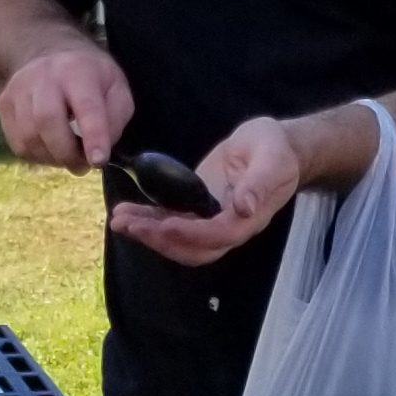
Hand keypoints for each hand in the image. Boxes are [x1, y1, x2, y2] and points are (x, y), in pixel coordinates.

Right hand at [0, 40, 131, 174]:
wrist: (49, 52)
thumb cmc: (90, 76)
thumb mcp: (116, 87)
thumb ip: (116, 118)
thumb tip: (97, 151)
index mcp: (78, 71)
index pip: (86, 106)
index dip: (93, 137)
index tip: (98, 161)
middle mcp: (44, 77)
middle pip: (47, 121)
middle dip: (67, 153)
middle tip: (83, 165)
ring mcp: (19, 89)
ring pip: (29, 137)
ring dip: (52, 158)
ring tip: (68, 156)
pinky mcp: (4, 104)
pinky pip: (18, 143)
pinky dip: (37, 156)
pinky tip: (51, 149)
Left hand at [109, 112, 299, 267]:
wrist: (274, 148)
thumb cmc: (276, 150)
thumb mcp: (272, 159)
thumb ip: (259, 183)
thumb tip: (245, 208)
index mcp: (249, 219)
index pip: (219, 236)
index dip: (191, 234)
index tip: (165, 226)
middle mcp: (228, 227)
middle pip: (193, 248)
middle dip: (160, 240)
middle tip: (130, 225)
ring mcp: (211, 221)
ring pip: (178, 239)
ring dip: (148, 233)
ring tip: (119, 220)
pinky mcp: (197, 208)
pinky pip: (171, 220)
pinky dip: (148, 219)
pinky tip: (126, 213)